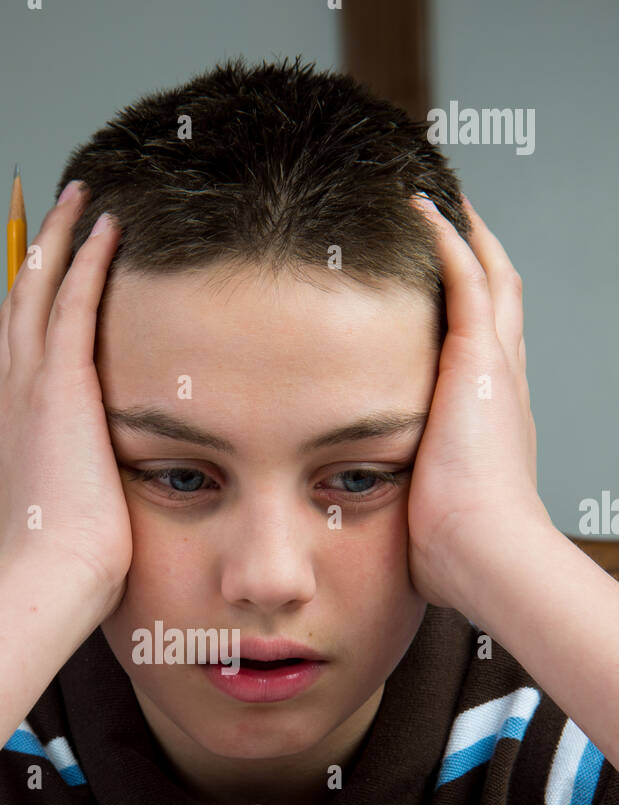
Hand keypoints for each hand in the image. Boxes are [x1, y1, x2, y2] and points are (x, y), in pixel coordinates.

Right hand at [0, 186, 132, 614]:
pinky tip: (106, 225)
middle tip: (54, 219)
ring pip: (35, 291)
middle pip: (13, 310)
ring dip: (56, 239)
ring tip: (79, 200)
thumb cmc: (61, 570)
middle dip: (32, 261)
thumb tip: (91, 500)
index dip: (14, 320)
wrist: (48, 580)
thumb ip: (69, 495)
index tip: (32, 293)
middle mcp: (2, 400)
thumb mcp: (56, 524)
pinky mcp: (60, 386)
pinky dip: (85, 258)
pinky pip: (73, 302)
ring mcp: (25, 389)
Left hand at [405, 193, 551, 610]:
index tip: (443, 285)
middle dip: (476, 256)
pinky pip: (467, 279)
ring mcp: (495, 369)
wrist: (484, 553)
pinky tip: (425, 206)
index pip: (485, 347)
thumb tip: (357, 513)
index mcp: (491, 420)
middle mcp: (503, 385)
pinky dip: (449, 239)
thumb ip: (402, 495)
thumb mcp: (425, 510)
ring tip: (436, 194)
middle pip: (499, 300)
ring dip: (464, 233)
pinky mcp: (478, 361)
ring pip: (489, 278)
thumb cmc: (452, 551)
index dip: (470, 311)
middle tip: (450, 216)